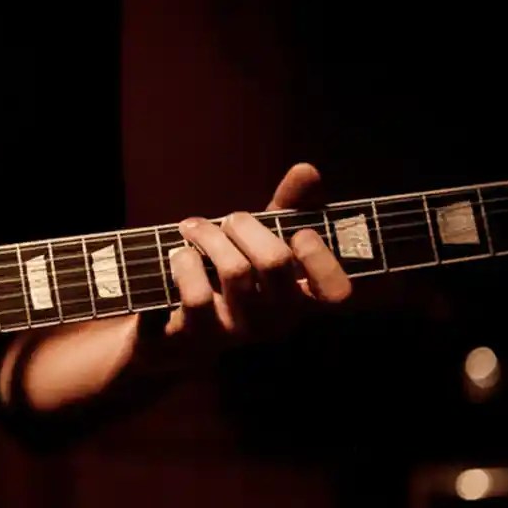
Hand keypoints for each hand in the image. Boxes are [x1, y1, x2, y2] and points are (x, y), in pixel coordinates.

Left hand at [161, 163, 350, 355]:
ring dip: (209, 236)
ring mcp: (236, 333)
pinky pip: (196, 294)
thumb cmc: (226, 277)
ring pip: (234, 271)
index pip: (336, 292)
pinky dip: (184, 262)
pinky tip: (178, 256)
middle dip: (245, 225)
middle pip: (274, 260)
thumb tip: (307, 169)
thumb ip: (287, 207)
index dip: (321, 257)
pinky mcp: (196, 338)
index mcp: (300, 300)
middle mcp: (274, 322)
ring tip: (193, 229)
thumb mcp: (259, 241)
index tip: (299, 233)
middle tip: (226, 219)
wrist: (171, 329)